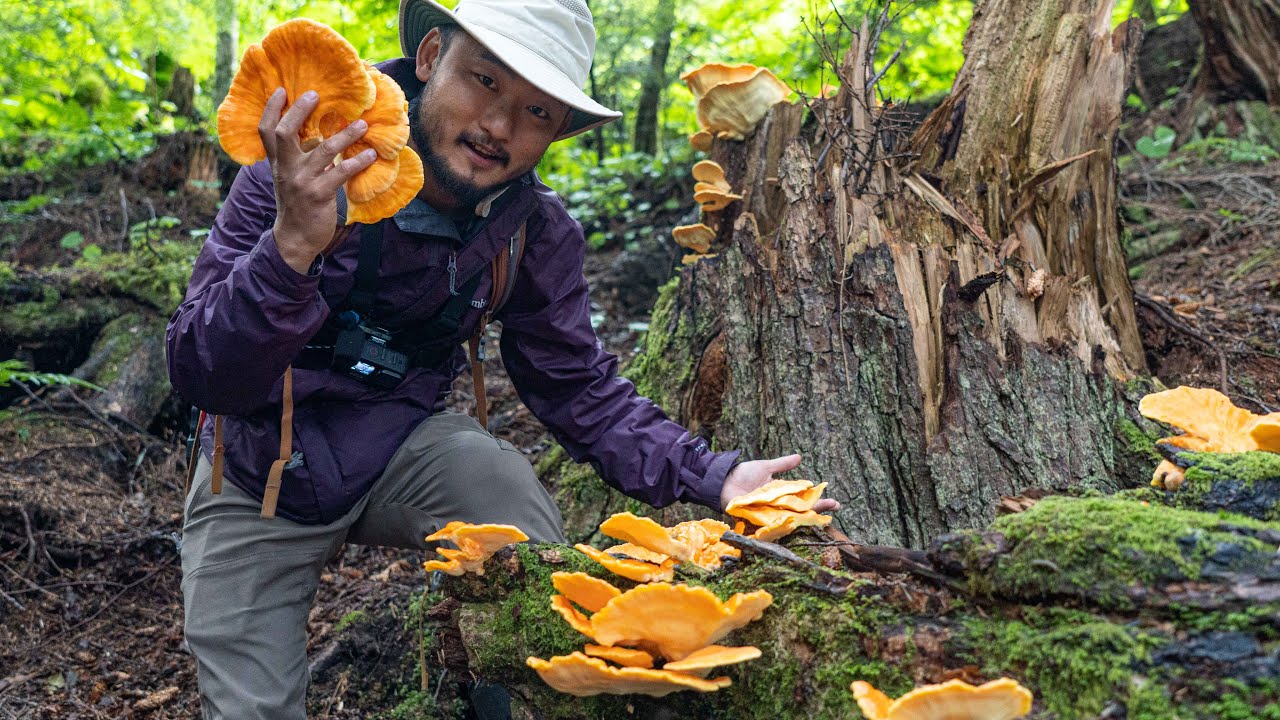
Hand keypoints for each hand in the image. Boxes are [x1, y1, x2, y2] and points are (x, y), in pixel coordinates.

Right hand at [259, 87, 376, 272]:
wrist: (296, 239)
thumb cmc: (297, 204)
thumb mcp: (290, 178)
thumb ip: (297, 156)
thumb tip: (316, 133)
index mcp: (277, 163)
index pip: (266, 131)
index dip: (270, 109)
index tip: (281, 89)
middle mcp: (286, 169)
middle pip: (284, 133)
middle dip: (299, 111)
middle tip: (315, 95)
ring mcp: (301, 181)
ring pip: (323, 150)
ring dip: (345, 135)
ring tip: (362, 125)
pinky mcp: (318, 195)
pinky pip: (340, 173)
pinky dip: (358, 162)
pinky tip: (371, 155)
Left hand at [719, 453, 840, 512]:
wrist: (724, 480)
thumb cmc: (743, 474)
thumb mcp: (766, 467)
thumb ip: (782, 465)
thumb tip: (800, 457)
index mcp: (782, 494)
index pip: (805, 500)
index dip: (820, 501)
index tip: (835, 502)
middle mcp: (778, 506)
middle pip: (802, 511)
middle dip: (819, 511)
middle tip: (834, 508)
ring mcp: (769, 513)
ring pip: (791, 518)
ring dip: (806, 519)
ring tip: (822, 518)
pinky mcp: (758, 518)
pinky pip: (773, 524)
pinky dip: (784, 525)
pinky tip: (798, 524)